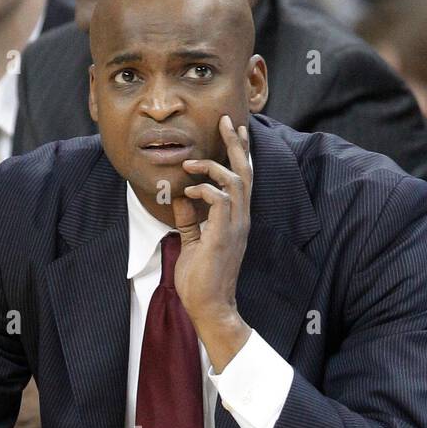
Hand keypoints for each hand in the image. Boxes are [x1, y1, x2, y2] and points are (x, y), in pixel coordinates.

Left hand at [171, 114, 252, 370]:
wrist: (209, 307)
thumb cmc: (200, 280)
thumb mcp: (192, 243)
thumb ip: (190, 220)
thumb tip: (181, 198)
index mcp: (236, 220)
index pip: (243, 180)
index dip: (240, 154)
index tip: (235, 130)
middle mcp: (241, 220)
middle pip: (245, 172)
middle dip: (236, 144)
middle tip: (227, 120)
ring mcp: (235, 227)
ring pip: (235, 181)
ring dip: (213, 167)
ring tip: (190, 164)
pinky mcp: (223, 235)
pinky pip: (219, 200)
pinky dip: (203, 190)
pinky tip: (188, 192)